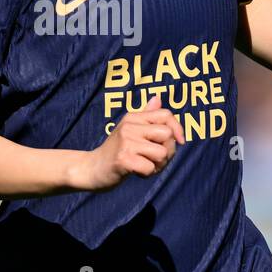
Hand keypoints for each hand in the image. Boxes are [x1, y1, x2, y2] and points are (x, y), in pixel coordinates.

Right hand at [70, 95, 185, 191]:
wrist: (91, 168)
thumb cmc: (116, 151)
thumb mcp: (130, 130)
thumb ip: (146, 116)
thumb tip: (157, 98)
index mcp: (133, 117)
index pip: (166, 115)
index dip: (177, 129)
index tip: (179, 142)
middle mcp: (129, 126)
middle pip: (167, 134)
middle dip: (168, 150)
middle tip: (154, 159)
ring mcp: (125, 142)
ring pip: (161, 153)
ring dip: (157, 165)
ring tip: (143, 165)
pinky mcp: (123, 159)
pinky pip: (150, 168)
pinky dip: (146, 174)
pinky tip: (135, 172)